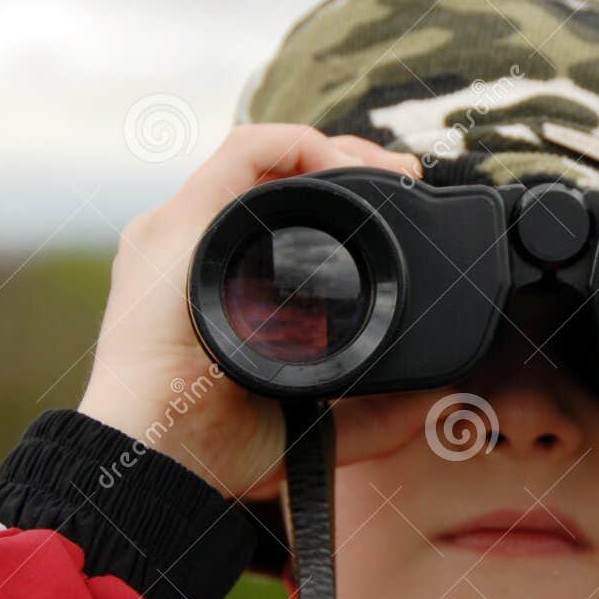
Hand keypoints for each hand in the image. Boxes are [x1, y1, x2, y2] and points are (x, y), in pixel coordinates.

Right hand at [78, 124, 432, 499]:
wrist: (162, 453)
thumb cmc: (219, 444)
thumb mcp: (314, 417)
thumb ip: (369, 409)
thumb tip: (436, 402)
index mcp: (218, 280)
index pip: (280, 210)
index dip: (344, 197)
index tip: (402, 206)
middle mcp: (196, 244)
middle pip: (276, 174)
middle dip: (348, 163)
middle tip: (406, 181)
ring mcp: (182, 229)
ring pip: (264, 153)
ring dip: (334, 148)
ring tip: (387, 169)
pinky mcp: (178, 223)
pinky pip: (244, 151)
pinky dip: (302, 145)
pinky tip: (344, 167)